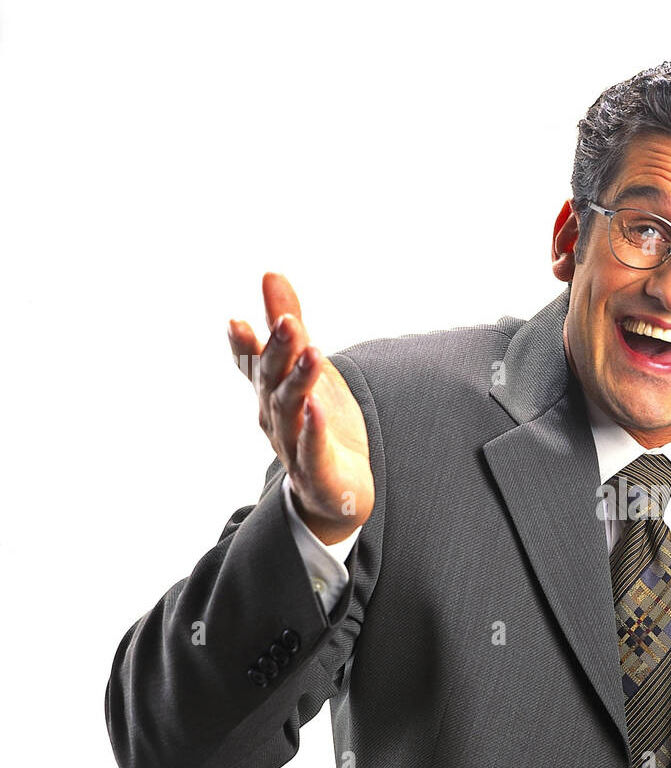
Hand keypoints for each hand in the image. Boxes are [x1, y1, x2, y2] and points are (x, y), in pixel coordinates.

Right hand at [227, 273, 373, 544]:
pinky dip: (313, 430)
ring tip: (311, 351)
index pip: (253, 365)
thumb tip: (270, 274)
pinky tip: (317, 409)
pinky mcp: (318, 472)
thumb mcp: (307, 370)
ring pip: (291, 410)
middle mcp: (276, 418)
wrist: (339, 493)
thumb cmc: (320, 426)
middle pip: (273, 380)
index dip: (244, 346)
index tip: (235, 321)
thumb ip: (291, 326)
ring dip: (299, 380)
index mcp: (271, 393)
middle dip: (278, 351)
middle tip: (288, 320)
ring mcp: (294, 446)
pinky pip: (312, 449)